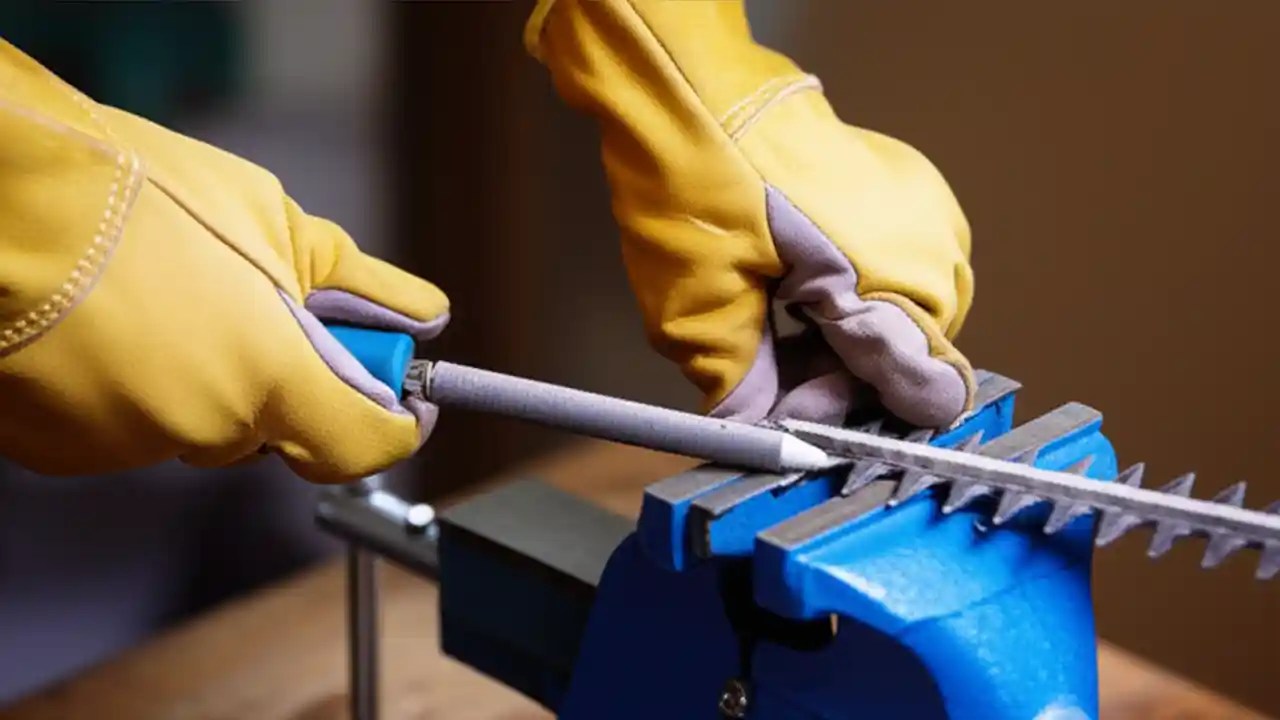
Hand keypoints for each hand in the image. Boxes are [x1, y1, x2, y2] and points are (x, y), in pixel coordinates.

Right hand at [0, 41, 447, 482]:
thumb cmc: (130, 195)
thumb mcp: (274, 222)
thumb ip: (362, 287)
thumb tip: (426, 314)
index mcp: (268, 379)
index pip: (363, 446)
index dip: (394, 423)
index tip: (403, 397)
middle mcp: (203, 429)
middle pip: (279, 431)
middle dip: (285, 379)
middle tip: (259, 309)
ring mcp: (127, 446)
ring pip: (202, 427)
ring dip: (206, 382)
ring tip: (167, 302)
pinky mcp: (64, 451)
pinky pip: (132, 428)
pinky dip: (138, 390)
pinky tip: (115, 330)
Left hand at [527, 0, 973, 427]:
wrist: (693, 93)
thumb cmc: (697, 186)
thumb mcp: (702, 311)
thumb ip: (743, 388)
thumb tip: (756, 431)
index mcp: (893, 284)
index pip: (924, 394)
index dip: (851, 416)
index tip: (795, 415)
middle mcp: (930, 251)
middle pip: (910, 357)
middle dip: (843, 378)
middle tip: (774, 376)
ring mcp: (926, 214)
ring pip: (903, 315)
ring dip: (847, 337)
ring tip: (778, 325)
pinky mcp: (910, 190)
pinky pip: (897, 267)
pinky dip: (853, 292)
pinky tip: (797, 290)